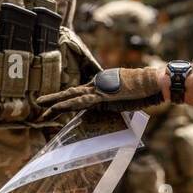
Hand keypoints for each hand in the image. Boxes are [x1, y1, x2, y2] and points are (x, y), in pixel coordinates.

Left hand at [36, 67, 164, 121]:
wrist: (153, 83)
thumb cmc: (144, 91)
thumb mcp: (126, 99)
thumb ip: (115, 102)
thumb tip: (110, 109)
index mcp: (102, 85)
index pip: (81, 94)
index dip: (68, 100)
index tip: (57, 107)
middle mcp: (97, 84)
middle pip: (72, 93)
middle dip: (55, 99)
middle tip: (40, 103)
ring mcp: (98, 88)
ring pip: (71, 96)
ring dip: (55, 101)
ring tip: (40, 105)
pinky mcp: (101, 95)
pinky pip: (80, 101)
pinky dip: (67, 104)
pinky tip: (56, 107)